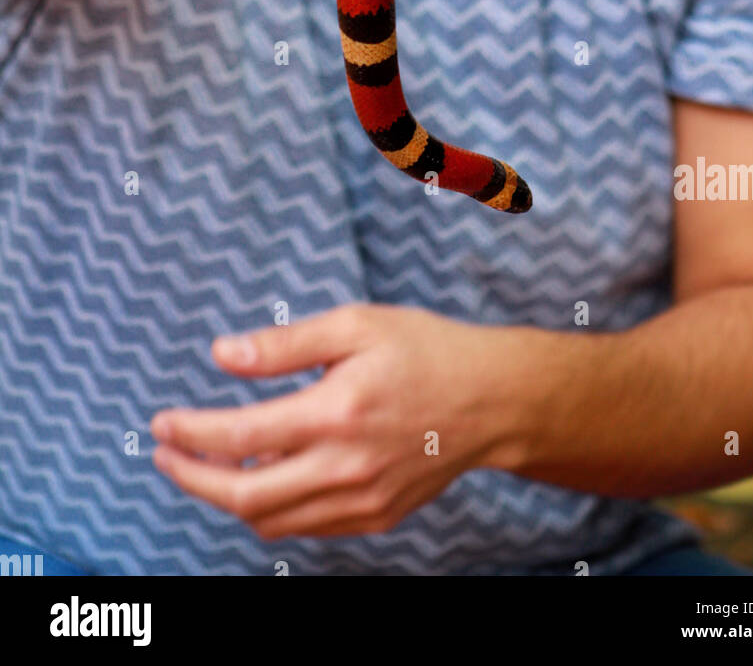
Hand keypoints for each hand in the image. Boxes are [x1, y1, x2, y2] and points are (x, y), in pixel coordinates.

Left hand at [150, 303, 524, 538]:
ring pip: (270, 521)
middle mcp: (345, 467)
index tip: (162, 423)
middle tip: (165, 455)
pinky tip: (266, 471)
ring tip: (208, 463)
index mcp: (336, 412)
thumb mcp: (355, 325)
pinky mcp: (375, 517)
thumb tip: (221, 354)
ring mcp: (361, 500)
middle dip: (191, 477)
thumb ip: (284, 345)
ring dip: (227, 497)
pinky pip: (304, 526)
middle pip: (243, 495)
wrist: (492, 400)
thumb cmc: (424, 351)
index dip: (189, 433)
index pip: (238, 435)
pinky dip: (271, 508)